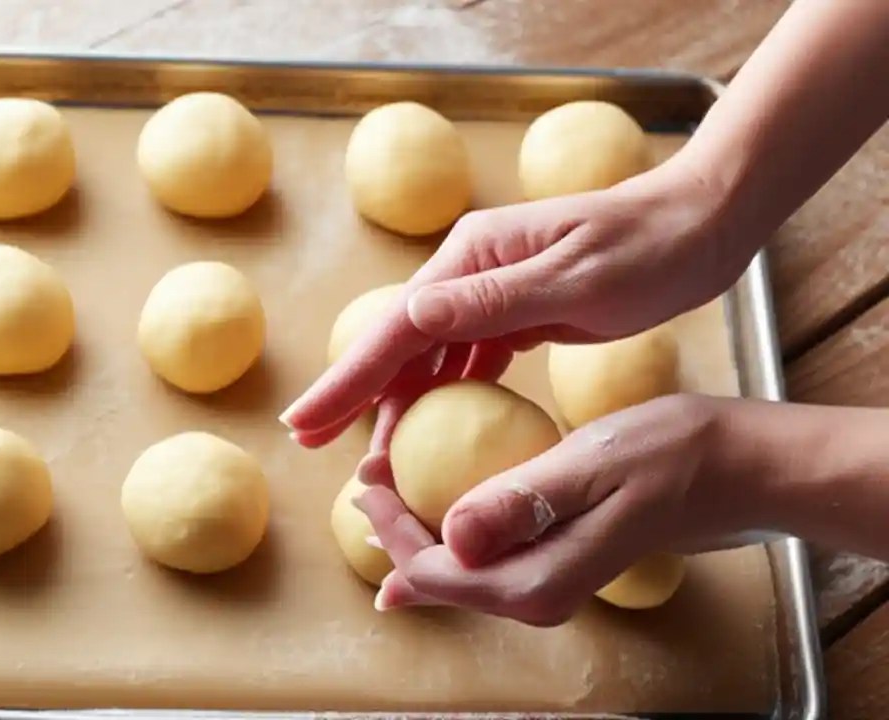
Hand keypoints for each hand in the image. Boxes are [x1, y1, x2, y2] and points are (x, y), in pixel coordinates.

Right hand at [280, 162, 759, 473]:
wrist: (704, 224)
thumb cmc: (650, 250)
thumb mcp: (576, 278)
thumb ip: (494, 301)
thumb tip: (411, 318)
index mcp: (472, 254)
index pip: (395, 326)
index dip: (348, 379)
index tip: (305, 422)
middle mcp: (469, 270)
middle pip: (398, 342)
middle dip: (355, 394)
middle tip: (311, 445)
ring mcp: (491, 290)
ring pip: (428, 357)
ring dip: (399, 405)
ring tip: (374, 457)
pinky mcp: (517, 311)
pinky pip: (466, 360)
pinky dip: (445, 396)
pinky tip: (433, 430)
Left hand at [358, 394, 763, 626]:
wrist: (735, 467)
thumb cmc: (669, 456)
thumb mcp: (588, 466)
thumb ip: (518, 504)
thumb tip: (449, 537)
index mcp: (536, 582)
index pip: (434, 571)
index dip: (390, 527)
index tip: (367, 477)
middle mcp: (537, 597)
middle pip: (439, 579)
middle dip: (396, 531)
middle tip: (366, 478)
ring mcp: (549, 583)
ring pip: (461, 570)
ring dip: (422, 530)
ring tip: (388, 487)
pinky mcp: (559, 561)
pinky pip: (489, 555)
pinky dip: (456, 529)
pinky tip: (442, 504)